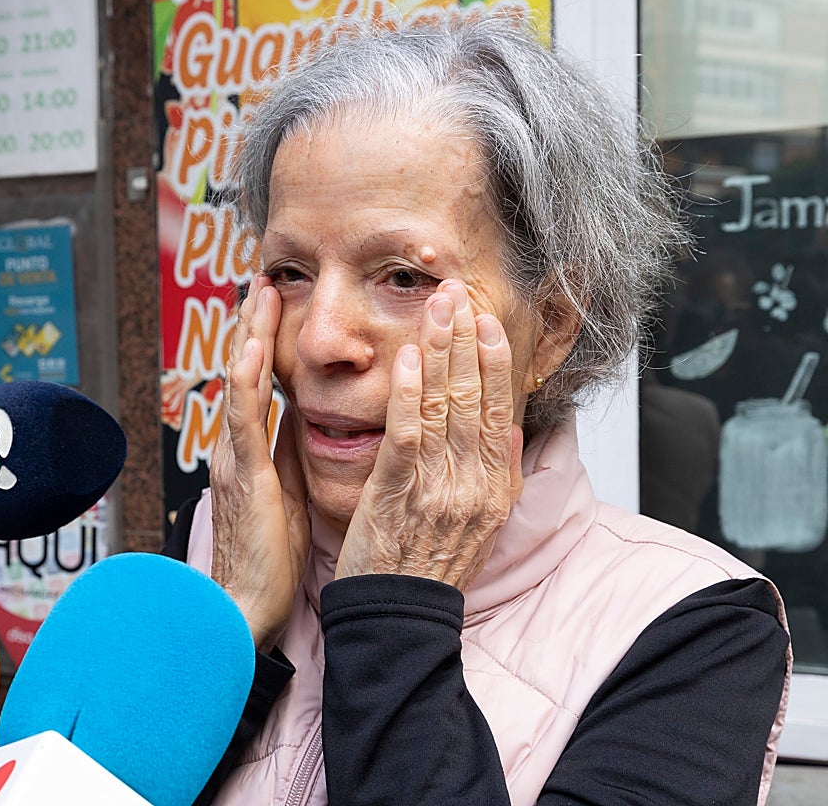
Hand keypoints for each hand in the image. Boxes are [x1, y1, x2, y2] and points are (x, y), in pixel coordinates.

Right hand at [210, 273, 310, 649]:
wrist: (243, 609)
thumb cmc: (267, 560)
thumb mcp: (286, 495)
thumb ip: (288, 456)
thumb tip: (304, 421)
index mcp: (249, 453)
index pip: (257, 386)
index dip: (263, 343)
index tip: (274, 304)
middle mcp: (235, 448)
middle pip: (243, 374)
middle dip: (253, 325)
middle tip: (263, 278)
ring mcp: (234, 459)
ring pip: (239, 385)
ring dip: (248, 337)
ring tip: (258, 292)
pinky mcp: (242, 477)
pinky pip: (243, 422)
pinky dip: (245, 382)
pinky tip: (250, 349)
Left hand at [337, 280, 523, 588]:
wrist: (400, 614)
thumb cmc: (433, 564)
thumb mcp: (482, 521)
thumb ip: (497, 471)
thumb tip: (508, 426)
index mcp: (495, 486)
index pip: (500, 410)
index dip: (495, 362)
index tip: (488, 320)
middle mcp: (474, 483)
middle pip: (475, 398)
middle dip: (466, 340)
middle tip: (459, 292)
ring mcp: (438, 488)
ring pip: (444, 407)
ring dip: (440, 353)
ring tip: (438, 308)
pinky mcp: (398, 495)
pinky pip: (407, 436)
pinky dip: (408, 395)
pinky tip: (406, 359)